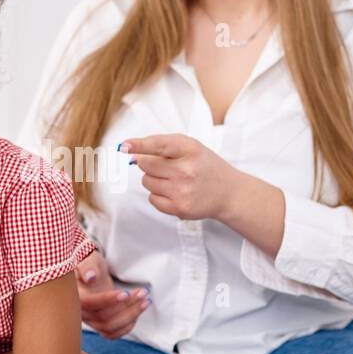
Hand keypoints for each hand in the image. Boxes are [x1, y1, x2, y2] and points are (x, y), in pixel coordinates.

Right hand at [77, 249, 149, 339]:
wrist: (91, 274)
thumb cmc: (89, 265)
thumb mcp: (88, 259)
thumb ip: (88, 266)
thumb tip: (90, 277)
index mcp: (74, 296)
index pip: (88, 303)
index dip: (107, 300)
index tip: (125, 294)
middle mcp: (80, 313)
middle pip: (103, 317)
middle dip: (126, 306)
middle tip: (143, 293)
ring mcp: (90, 321)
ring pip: (110, 327)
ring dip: (131, 316)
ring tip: (145, 301)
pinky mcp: (100, 325)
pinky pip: (113, 334)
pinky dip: (127, 326)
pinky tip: (138, 311)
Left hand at [121, 134, 240, 221]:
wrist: (228, 193)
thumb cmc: (205, 166)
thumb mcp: (191, 147)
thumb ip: (162, 145)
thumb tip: (132, 155)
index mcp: (190, 149)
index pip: (159, 145)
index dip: (139, 145)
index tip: (123, 146)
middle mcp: (187, 170)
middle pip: (146, 165)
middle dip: (150, 164)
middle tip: (167, 166)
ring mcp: (183, 191)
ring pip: (146, 182)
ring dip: (154, 180)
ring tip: (174, 180)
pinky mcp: (179, 208)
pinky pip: (152, 198)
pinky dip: (158, 195)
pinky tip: (174, 192)